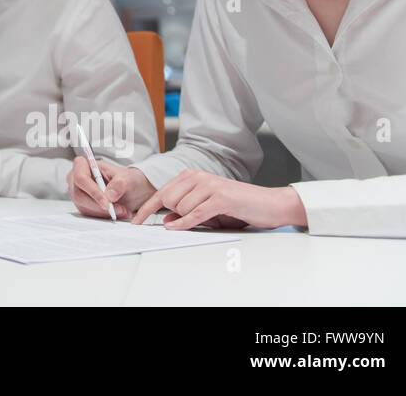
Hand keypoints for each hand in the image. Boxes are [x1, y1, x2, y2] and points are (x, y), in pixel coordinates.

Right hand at [68, 158, 153, 218]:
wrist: (128, 189)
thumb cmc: (123, 179)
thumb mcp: (127, 178)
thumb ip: (119, 184)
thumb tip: (110, 195)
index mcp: (82, 164)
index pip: (81, 178)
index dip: (93, 191)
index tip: (107, 203)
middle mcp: (75, 178)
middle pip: (80, 195)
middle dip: (100, 205)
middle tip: (119, 209)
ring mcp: (77, 193)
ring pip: (84, 207)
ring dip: (104, 212)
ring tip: (122, 210)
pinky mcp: (82, 205)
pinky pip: (88, 214)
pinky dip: (104, 216)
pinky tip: (116, 213)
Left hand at [131, 169, 306, 229]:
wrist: (270, 204)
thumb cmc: (239, 207)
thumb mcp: (208, 210)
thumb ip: (185, 212)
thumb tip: (165, 221)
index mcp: (192, 176)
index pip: (161, 193)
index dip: (146, 209)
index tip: (135, 222)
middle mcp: (198, 177)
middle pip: (167, 200)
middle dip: (173, 214)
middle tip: (192, 218)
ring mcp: (209, 186)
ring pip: (179, 207)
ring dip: (188, 218)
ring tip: (210, 217)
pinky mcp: (220, 198)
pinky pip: (194, 213)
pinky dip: (184, 223)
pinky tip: (176, 228)